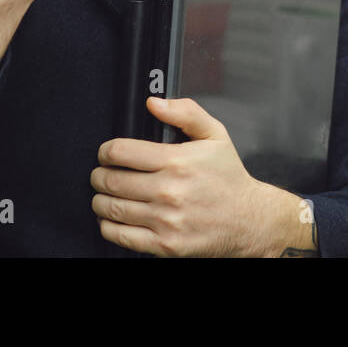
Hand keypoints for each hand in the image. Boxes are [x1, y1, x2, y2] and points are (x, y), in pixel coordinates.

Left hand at [91, 97, 314, 257]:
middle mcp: (169, 191)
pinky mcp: (164, 244)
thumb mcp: (215, 135)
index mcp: (178, 161)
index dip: (106, 151)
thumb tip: (154, 103)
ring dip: (100, 200)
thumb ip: (185, 112)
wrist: (249, 220)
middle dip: (99, 175)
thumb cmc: (228, 178)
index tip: (106, 153)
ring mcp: (166, 220)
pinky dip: (108, 226)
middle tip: (101, 174)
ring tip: (104, 195)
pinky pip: (120, 236)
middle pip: (111, 181)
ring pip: (111, 208)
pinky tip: (113, 218)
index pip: (121, 152)